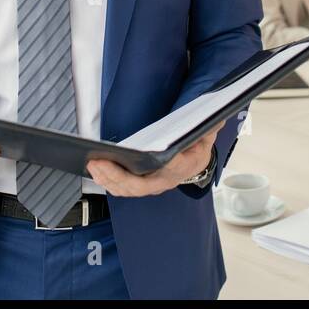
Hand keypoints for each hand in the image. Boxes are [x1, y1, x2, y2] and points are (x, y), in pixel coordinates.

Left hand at [87, 121, 223, 196]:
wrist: (195, 162)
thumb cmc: (197, 146)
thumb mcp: (207, 134)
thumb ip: (210, 127)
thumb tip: (217, 118)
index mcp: (182, 167)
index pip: (167, 169)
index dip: (150, 167)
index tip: (134, 157)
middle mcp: (165, 181)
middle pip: (138, 186)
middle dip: (116, 177)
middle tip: (97, 162)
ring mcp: (151, 186)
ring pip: (126, 190)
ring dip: (107, 180)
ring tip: (92, 164)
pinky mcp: (140, 186)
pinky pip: (122, 189)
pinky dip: (107, 182)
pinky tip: (96, 169)